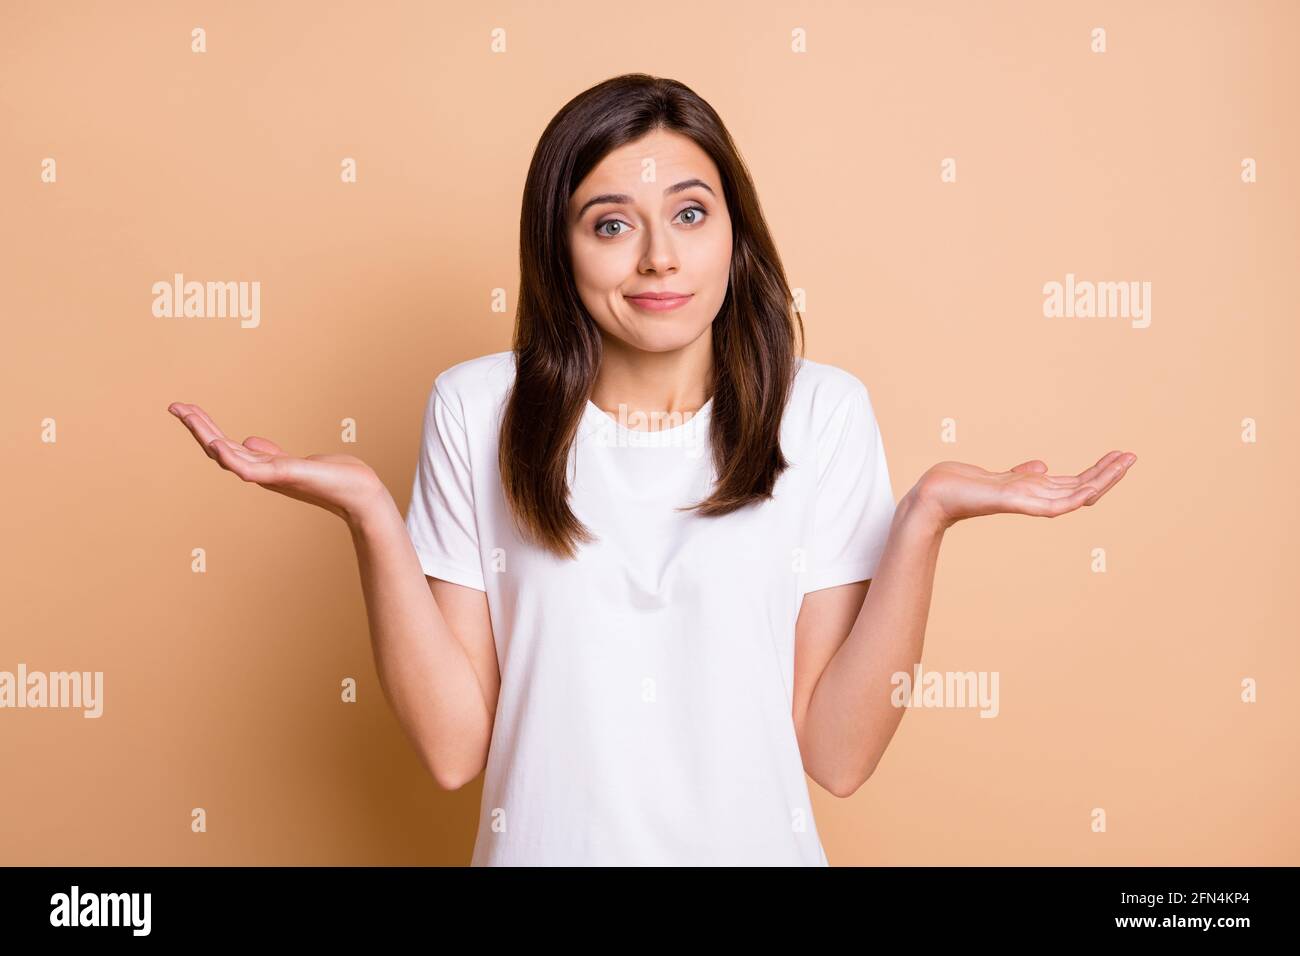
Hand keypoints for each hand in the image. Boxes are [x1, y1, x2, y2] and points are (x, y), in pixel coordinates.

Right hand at [167, 401, 388, 524]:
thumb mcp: (297, 461)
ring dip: (207, 435)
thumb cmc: (333, 478)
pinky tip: (216, 444)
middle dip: (197, 427)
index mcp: (263, 466)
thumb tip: (249, 441)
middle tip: (174, 406)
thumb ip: (270, 454)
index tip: (185, 409)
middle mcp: (262, 472)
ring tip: (188, 415)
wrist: (360, 494)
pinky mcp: (286, 477)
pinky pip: (251, 470)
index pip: (226, 445)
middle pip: (221, 449)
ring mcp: (272, 476)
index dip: (205, 428)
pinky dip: (232, 458)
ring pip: (230, 456)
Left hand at [910, 450, 1136, 530]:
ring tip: (1124, 462)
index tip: (1118, 458)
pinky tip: (1093, 490)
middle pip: (1081, 487)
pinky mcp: (1014, 502)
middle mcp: (1034, 497)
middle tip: (1133, 457)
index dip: (1097, 472)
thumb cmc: (961, 486)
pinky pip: (1053, 505)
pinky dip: (1074, 498)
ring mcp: (1026, 501)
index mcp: (1032, 491)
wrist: (935, 495)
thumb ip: (1022, 474)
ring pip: (1074, 495)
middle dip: (1108, 473)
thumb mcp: (997, 476)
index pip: (1073, 483)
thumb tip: (1041, 466)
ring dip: (1101, 480)